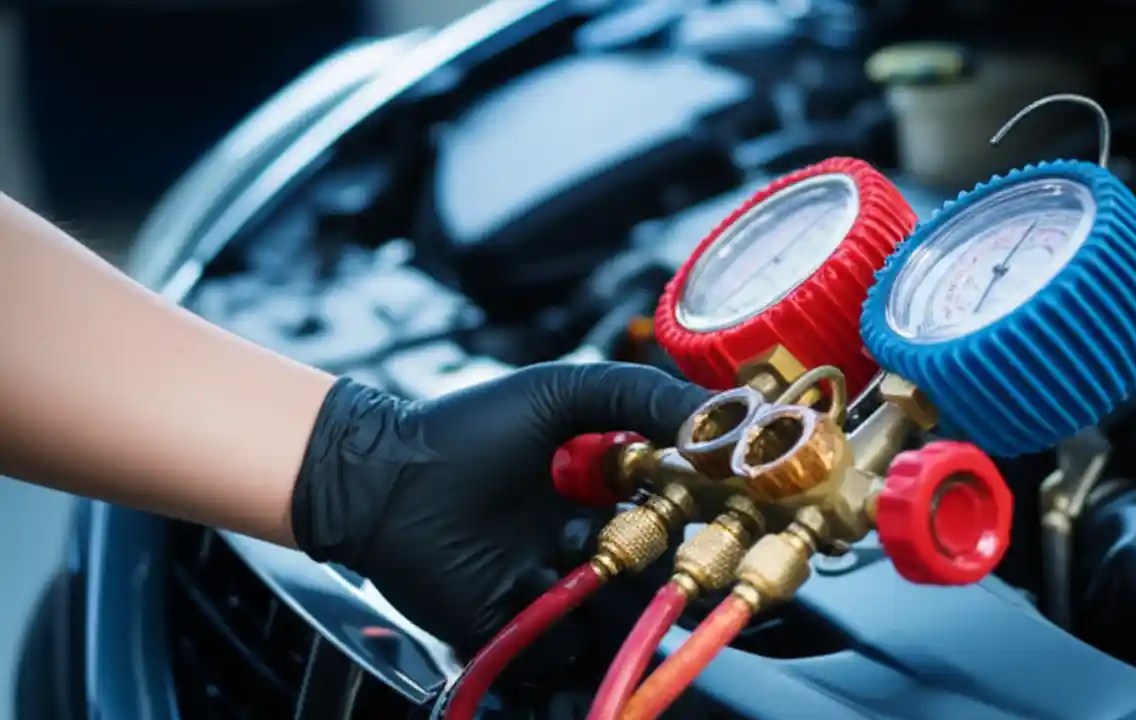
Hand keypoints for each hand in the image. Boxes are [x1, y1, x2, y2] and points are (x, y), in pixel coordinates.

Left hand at [290, 362, 709, 652]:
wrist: (382, 481)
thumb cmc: (466, 430)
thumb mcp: (561, 393)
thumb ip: (638, 394)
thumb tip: (724, 414)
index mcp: (602, 488)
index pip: (674, 509)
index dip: (699, 511)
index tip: (721, 504)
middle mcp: (583, 539)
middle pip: (653, 568)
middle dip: (667, 563)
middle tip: (667, 548)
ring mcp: (551, 586)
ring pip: (615, 614)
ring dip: (621, 601)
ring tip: (595, 565)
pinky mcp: (517, 627)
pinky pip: (562, 651)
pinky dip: (566, 635)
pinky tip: (547, 594)